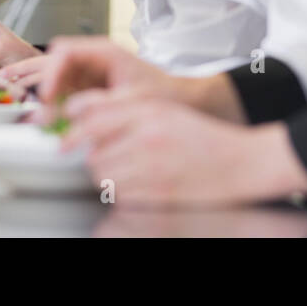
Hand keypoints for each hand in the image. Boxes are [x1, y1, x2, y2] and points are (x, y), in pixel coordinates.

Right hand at [0, 36, 178, 104]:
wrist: (179, 101)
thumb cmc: (162, 95)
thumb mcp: (133, 100)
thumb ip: (101, 106)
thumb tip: (70, 113)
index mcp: (104, 52)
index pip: (65, 51)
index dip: (51, 73)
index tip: (46, 96)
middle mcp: (93, 59)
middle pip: (55, 65)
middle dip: (42, 87)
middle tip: (36, 113)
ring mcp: (88, 74)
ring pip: (54, 80)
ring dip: (45, 100)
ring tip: (37, 119)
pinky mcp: (87, 89)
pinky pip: (62, 95)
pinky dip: (54, 108)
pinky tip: (49, 122)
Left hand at [64, 95, 306, 205]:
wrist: (241, 163)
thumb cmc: (203, 137)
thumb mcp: (164, 110)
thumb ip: (124, 109)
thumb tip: (80, 116)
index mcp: (150, 110)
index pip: (94, 117)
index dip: (73, 130)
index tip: (65, 139)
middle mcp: (148, 137)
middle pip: (94, 152)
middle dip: (94, 158)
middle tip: (105, 158)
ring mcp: (153, 168)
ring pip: (104, 177)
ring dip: (108, 177)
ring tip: (128, 171)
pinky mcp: (158, 195)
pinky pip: (121, 196)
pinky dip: (123, 193)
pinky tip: (141, 184)